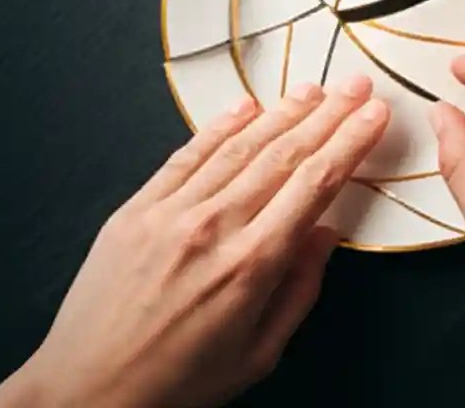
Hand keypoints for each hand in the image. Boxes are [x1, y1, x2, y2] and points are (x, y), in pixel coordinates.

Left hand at [0, 75, 387, 407]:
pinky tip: (245, 107)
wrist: (88, 390)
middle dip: (328, 116)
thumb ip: (299, 290)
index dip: (350, 143)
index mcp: (251, 265)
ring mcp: (170, 213)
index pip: (315, 184)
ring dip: (282, 113)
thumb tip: (326, 233)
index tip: (376, 115)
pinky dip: (219, 128)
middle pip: (284, 154)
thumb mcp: (259, 355)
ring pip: (238, 147)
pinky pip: (186, 156)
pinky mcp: (135, 209)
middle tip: (356, 86)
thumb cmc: (178, 383)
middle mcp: (213, 228)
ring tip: (313, 90)